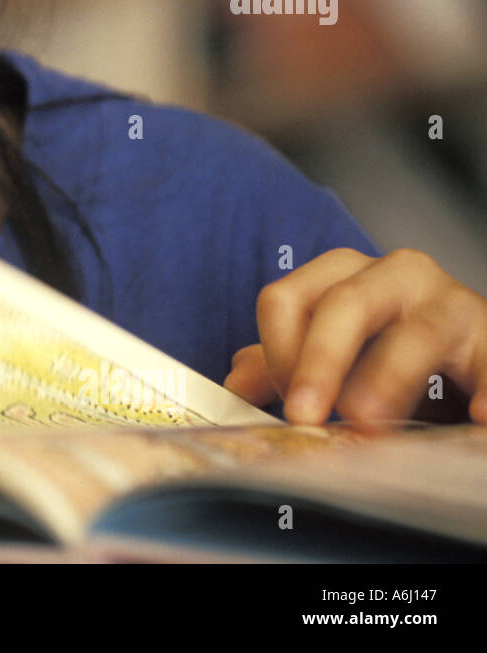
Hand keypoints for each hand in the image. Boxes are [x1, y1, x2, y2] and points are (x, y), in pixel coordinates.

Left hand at [224, 248, 486, 424]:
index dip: (276, 351)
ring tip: (366, 420)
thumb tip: (235, 382)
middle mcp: (397, 276)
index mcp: (345, 276)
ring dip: (387, 377)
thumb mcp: (338, 354)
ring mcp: (453, 304)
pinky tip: (479, 418)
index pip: (286, 298)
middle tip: (304, 414)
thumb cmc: (394, 355)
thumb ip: (283, 364)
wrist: (475, 358)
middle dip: (319, 360)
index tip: (281, 402)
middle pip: (345, 304)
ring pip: (417, 331)